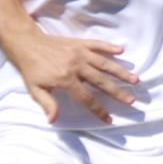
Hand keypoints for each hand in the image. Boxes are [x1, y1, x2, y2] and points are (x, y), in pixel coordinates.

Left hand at [0, 27, 138, 123]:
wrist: (27, 43)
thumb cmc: (31, 69)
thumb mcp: (35, 90)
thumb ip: (47, 104)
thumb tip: (53, 120)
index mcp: (66, 79)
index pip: (86, 98)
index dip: (98, 110)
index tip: (109, 119)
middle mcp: (76, 66)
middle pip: (101, 82)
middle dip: (117, 92)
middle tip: (132, 101)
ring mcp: (79, 53)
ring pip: (104, 63)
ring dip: (120, 72)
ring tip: (135, 80)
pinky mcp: (79, 43)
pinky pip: (97, 45)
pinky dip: (109, 47)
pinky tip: (121, 50)